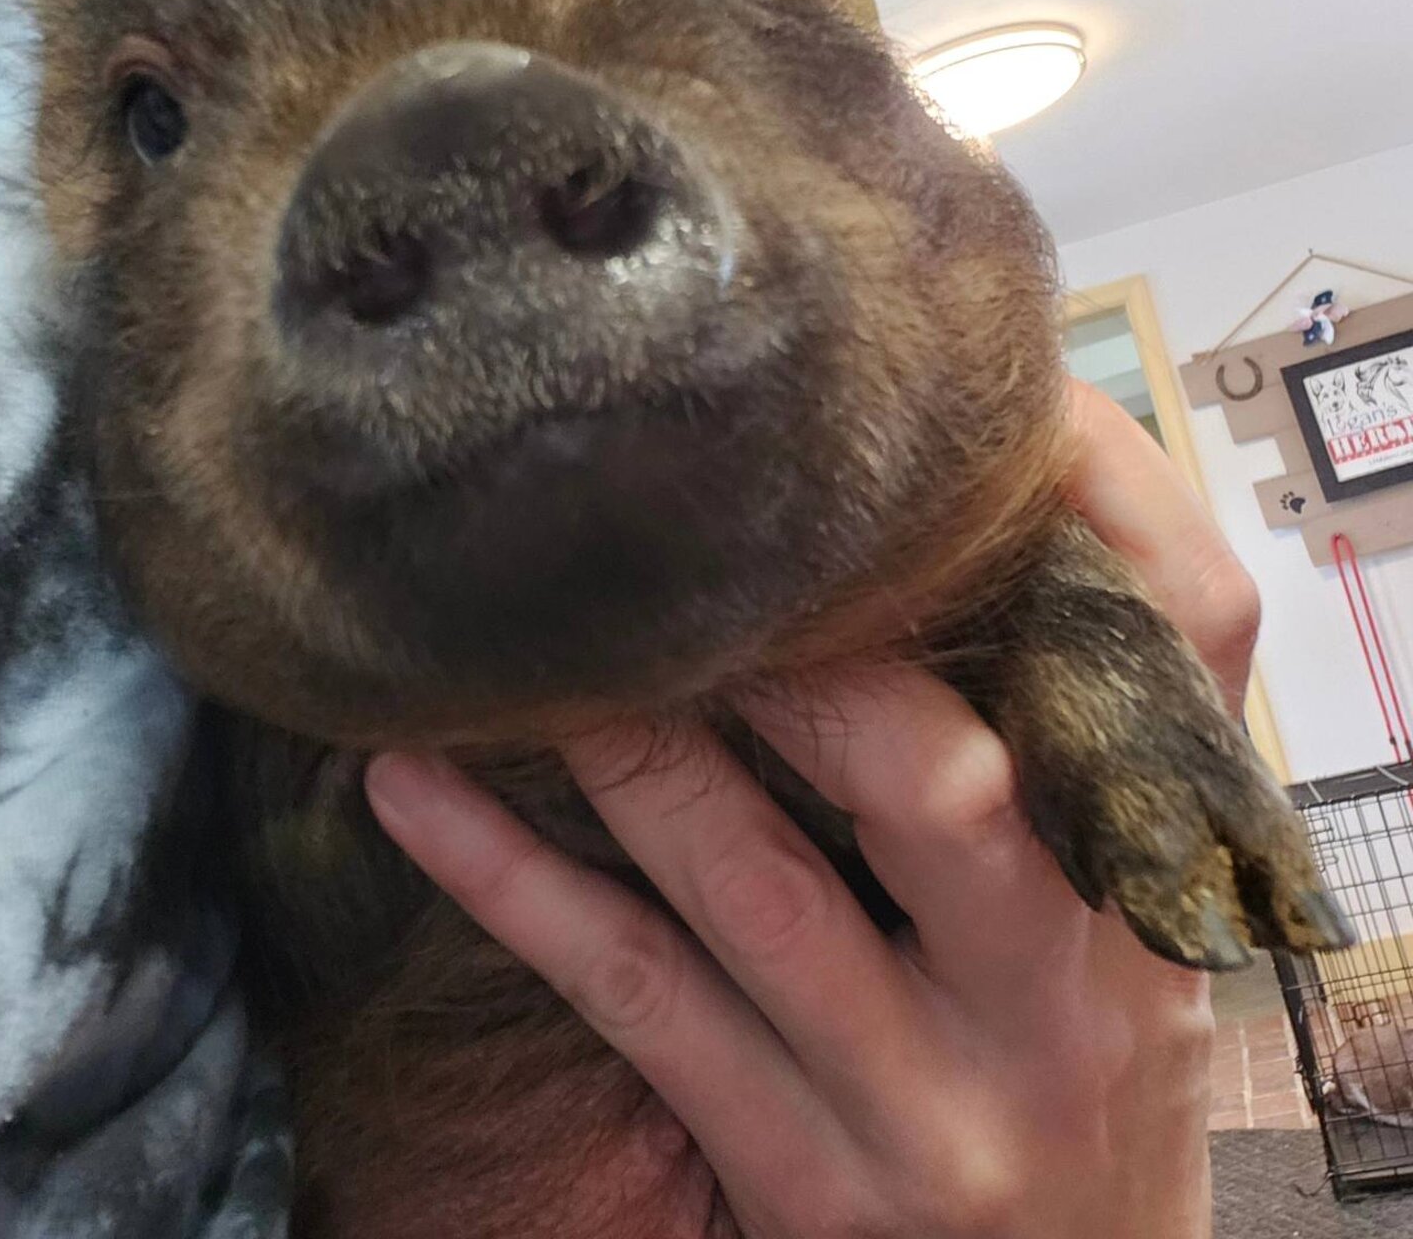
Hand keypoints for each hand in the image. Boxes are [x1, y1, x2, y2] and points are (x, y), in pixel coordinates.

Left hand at [366, 381, 1258, 1237]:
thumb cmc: (1079, 1062)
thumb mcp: (1116, 919)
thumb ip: (1043, 748)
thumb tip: (900, 548)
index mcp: (1151, 883)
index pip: (1174, 659)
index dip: (1081, 504)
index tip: (942, 422)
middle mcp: (1057, 996)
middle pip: (934, 776)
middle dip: (799, 648)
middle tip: (691, 545)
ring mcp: (921, 1099)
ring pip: (749, 880)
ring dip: (627, 738)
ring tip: (520, 635)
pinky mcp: (802, 1170)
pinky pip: (636, 994)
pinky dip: (512, 881)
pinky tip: (411, 789)